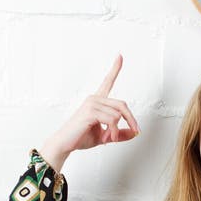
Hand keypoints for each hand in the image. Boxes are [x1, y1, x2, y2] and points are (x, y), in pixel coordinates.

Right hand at [39, 54, 139, 169]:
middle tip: (135, 131)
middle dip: (131, 119)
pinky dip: (112, 131)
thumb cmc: (81, 138)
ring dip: (117, 131)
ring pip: (117, 115)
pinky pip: (112, 120)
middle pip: (122, 104)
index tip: (120, 56)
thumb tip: (134, 133)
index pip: (107, 82)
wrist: (65, 144)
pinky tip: (105, 138)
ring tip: (109, 138)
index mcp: (97, 101)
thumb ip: (120, 133)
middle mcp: (94, 99)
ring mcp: (91, 103)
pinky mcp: (90, 111)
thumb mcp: (106, 136)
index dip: (115, 69)